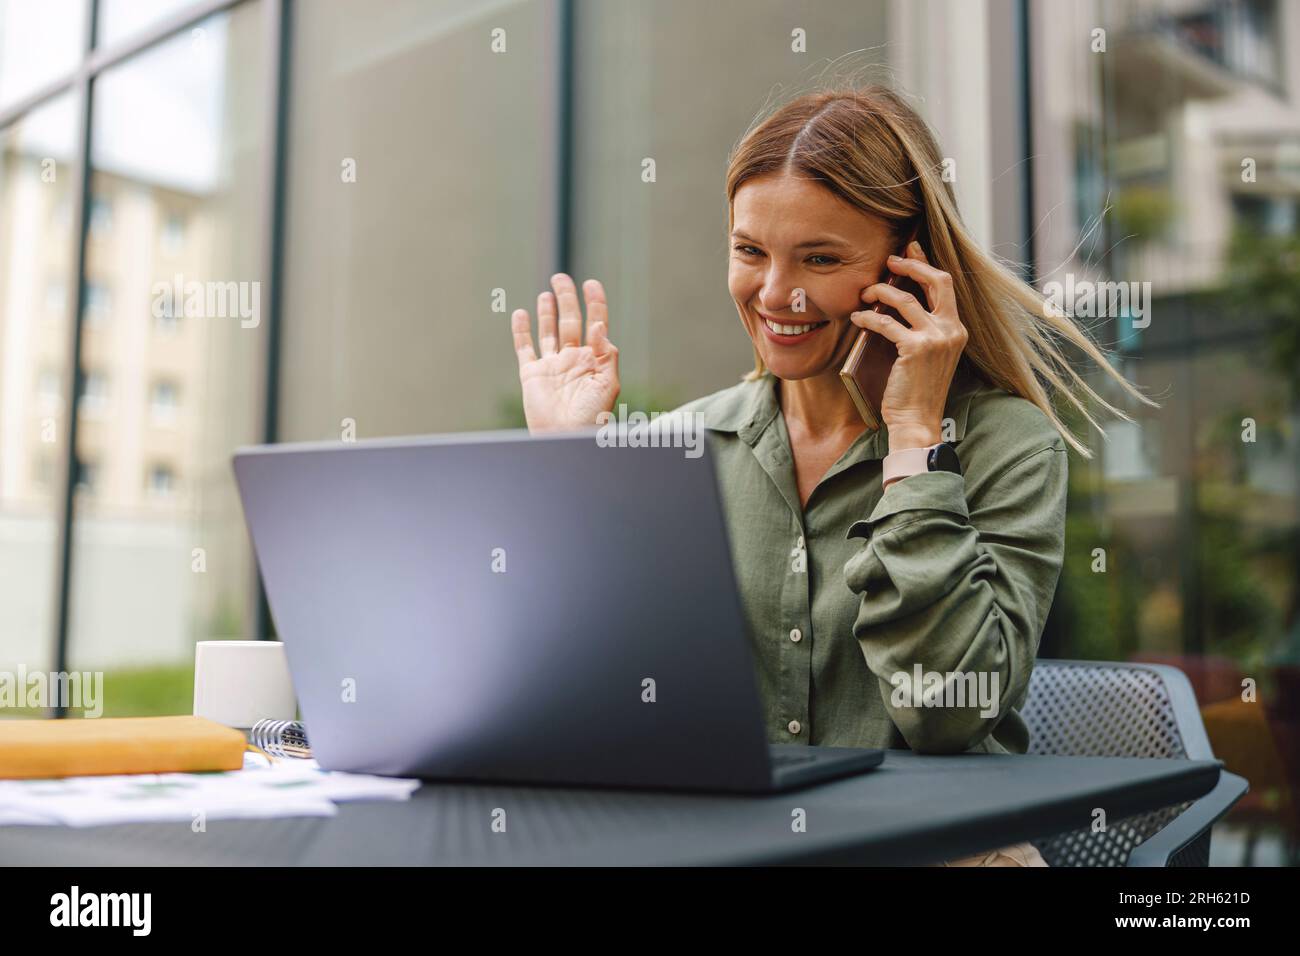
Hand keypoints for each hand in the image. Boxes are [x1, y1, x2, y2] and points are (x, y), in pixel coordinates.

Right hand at [511, 274, 619, 432]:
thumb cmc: (592, 417)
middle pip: (570, 321)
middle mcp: (572, 359)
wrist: (565, 438)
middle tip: (561, 278)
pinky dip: (521, 331)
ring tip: (547, 293)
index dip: (595, 302)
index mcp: (594, 359)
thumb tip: (600, 326)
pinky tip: (521, 314)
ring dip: (547, 312)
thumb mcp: (607, 385)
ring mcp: (551, 365)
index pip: (595, 323)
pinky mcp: (532, 374)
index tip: (591, 284)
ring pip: (548, 331)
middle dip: (567, 299)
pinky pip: (525, 348)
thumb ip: (607, 354)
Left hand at [850, 241, 967, 449]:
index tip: (910, 249)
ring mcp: (936, 339)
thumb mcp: (927, 354)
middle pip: (937, 280)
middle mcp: (951, 330)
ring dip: (881, 291)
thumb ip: (922, 329)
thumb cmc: (916, 390)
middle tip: (889, 260)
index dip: (926, 264)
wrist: (917, 420)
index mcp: (956, 330)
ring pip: (906, 299)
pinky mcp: (915, 349)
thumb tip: (900, 300)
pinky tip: (857, 317)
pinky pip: (886, 322)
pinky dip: (868, 317)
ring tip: (864, 293)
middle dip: (911, 264)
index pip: (945, 286)